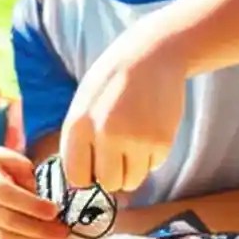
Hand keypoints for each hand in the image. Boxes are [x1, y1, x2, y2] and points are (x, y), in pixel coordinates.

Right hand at [0, 145, 66, 238]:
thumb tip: (50, 204)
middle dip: (38, 228)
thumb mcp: (13, 160)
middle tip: (63, 230)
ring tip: (56, 236)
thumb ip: (28, 179)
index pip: (3, 192)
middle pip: (5, 219)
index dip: (30, 204)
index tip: (54, 211)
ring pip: (3, 235)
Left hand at [60, 31, 185, 193]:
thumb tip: (80, 183)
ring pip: (132, 181)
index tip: (92, 167)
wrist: (152, 55)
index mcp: (78, 125)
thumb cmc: (112, 82)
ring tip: (133, 141)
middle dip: (112, 175)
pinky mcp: (161, 142)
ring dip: (132, 169)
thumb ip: (79, 141)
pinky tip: (148, 130)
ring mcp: (135, 140)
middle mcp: (104, 135)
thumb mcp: (83, 105)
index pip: (76, 177)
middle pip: (107, 184)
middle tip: (117, 154)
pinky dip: (151, 156)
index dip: (86, 176)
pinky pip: (153, 167)